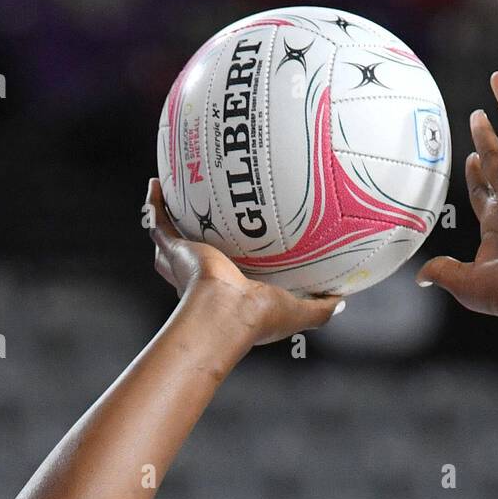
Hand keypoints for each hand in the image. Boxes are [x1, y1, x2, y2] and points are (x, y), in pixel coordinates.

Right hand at [143, 178, 343, 346]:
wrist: (222, 313)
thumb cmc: (256, 317)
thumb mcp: (296, 312)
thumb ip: (319, 308)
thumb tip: (343, 300)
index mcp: (230, 291)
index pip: (230, 274)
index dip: (236, 261)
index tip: (246, 244)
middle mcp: (203, 277)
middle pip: (197, 255)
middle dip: (198, 240)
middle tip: (205, 217)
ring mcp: (184, 263)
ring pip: (173, 238)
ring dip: (174, 217)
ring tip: (179, 194)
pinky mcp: (172, 250)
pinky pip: (159, 219)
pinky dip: (155, 201)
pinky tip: (158, 181)